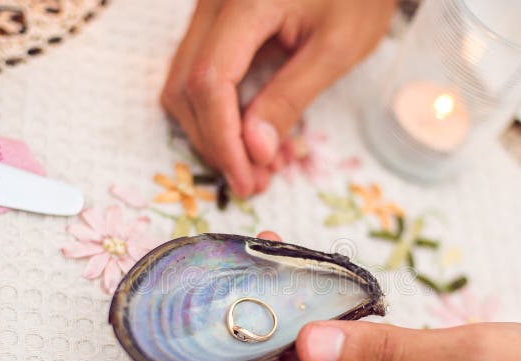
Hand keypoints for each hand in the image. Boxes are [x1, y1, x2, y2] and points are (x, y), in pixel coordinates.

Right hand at [161, 0, 395, 196]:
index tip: (246, 179)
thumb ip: (290, 98)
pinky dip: (219, 112)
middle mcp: (213, 1)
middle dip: (215, 143)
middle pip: (186, 85)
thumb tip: (254, 151)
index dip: (222, 139)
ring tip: (259, 164)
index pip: (210, 80)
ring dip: (213, 132)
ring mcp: (208, 9)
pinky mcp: (215, 21)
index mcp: (246, 1)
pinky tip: (252, 136)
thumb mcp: (336, 49)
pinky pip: (199, 72)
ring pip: (184, 83)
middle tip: (254, 182)